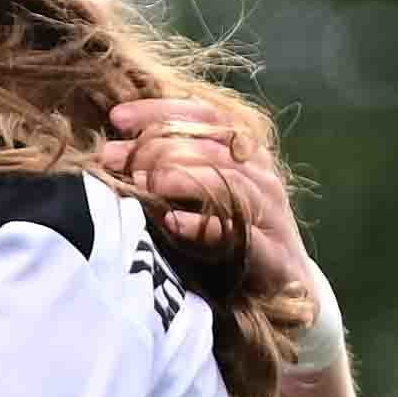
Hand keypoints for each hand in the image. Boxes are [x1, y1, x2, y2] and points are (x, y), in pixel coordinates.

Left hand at [102, 97, 321, 324]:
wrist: (284, 284)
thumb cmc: (231, 230)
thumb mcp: (203, 190)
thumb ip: (172, 165)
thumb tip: (116, 148)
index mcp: (246, 152)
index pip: (207, 115)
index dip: (163, 112)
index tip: (118, 117)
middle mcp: (261, 176)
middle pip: (213, 147)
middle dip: (158, 147)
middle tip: (113, 155)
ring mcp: (271, 213)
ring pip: (230, 182)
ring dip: (181, 179)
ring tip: (142, 183)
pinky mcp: (274, 254)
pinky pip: (240, 233)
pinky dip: (204, 226)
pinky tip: (172, 223)